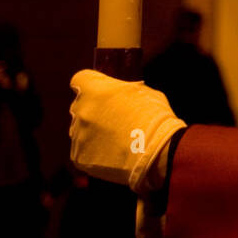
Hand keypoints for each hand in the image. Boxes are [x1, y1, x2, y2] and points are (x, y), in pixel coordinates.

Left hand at [69, 70, 186, 195]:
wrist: (159, 153)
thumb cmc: (155, 119)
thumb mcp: (142, 91)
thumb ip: (122, 90)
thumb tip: (118, 93)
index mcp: (95, 90)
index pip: (80, 80)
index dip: (90, 86)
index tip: (98, 93)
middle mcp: (82, 111)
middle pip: (80, 107)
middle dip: (94, 111)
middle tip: (114, 121)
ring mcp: (79, 135)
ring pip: (80, 130)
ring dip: (93, 133)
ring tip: (115, 141)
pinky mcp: (79, 157)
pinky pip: (82, 151)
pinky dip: (94, 153)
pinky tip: (112, 154)